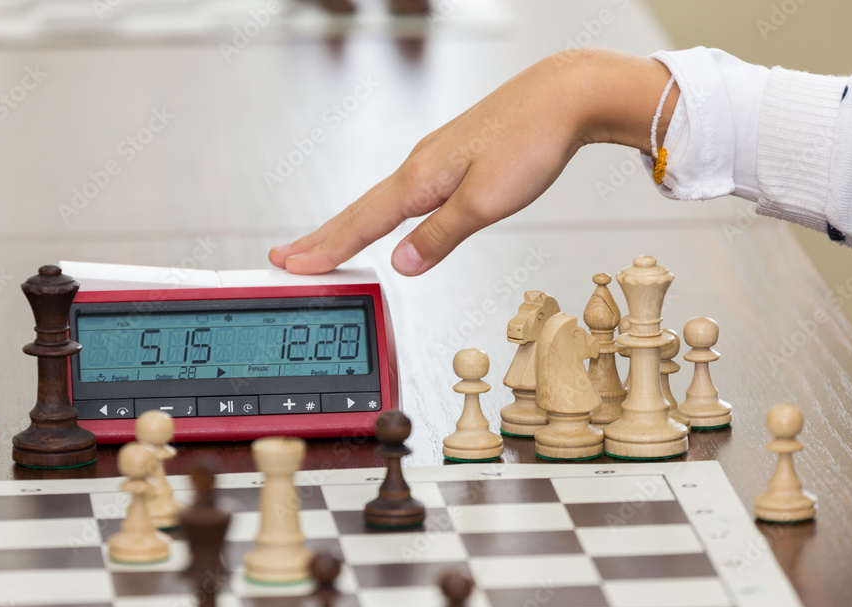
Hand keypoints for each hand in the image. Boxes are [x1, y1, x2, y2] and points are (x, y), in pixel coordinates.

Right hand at [269, 49, 675, 275]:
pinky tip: (386, 218)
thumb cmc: (532, 138)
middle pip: (359, 210)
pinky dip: (380, 212)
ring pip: (379, 200)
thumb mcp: (486, 202)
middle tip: (285, 257)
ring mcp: (434, 158)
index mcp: (420, 177)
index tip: (293, 266)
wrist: (566, 95)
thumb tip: (402, 264)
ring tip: (322, 245)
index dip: (326, 248)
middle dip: (321, 238)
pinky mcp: (453, 157)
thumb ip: (440, 236)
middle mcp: (419, 164)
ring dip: (346, 226)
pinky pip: (402, 192)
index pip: (361, 223)